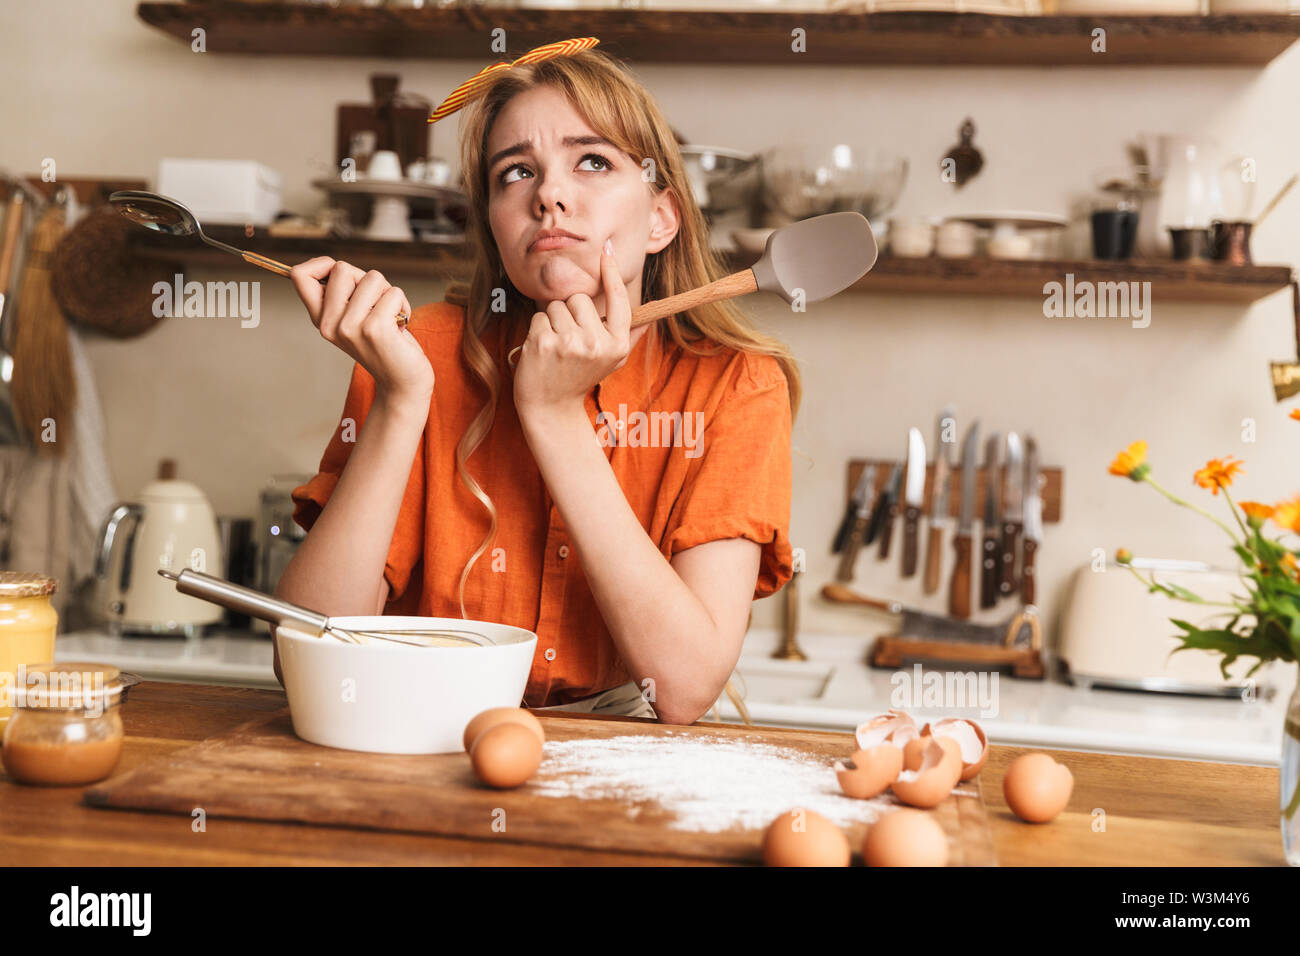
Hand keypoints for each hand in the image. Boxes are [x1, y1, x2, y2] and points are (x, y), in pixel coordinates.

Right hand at [289, 257, 432, 404]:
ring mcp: (349, 327)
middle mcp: (329, 324)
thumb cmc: (384, 344)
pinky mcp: (374, 329)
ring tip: (390, 317)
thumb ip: (343, 295)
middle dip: (365, 278)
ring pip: (372, 277)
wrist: (402, 382)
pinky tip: (400, 326)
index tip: (346, 277)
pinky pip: (393, 293)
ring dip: (389, 293)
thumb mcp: (354, 319)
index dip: (322, 263)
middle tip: (377, 305)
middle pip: (341, 268)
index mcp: (320, 319)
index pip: (300, 275)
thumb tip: (334, 265)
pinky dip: (403, 304)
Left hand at [513, 239, 630, 416]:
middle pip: (580, 298)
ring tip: (554, 346)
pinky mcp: (545, 343)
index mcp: (616, 345)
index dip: (612, 273)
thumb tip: (651, 317)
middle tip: (568, 339)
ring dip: (552, 321)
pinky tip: (541, 350)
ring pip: (556, 306)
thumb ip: (629, 336)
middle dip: (569, 312)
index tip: (606, 250)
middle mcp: (596, 344)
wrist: (550, 407)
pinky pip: (539, 316)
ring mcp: (570, 344)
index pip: (618, 300)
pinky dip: (536, 329)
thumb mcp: (612, 361)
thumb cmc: (580, 378)